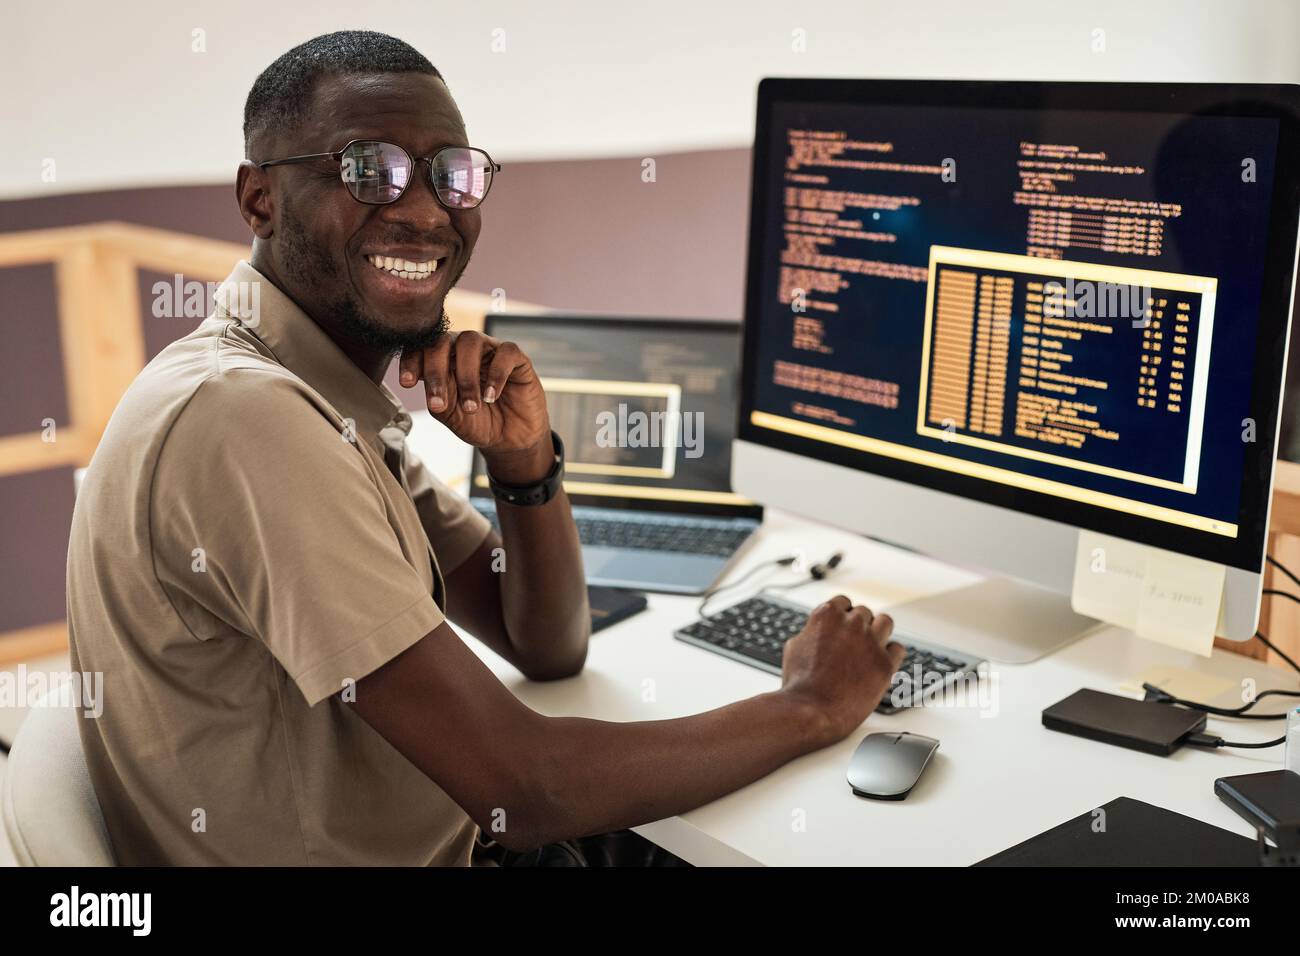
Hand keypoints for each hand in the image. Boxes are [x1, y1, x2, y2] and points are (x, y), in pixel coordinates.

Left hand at [399, 331, 551, 476]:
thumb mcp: (450, 415)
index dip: (412, 360)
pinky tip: (491, 396)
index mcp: (443, 359)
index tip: (406, 382)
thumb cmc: (476, 423)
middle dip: (435, 370)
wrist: (509, 440)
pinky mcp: (517, 359)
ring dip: (466, 375)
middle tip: (438, 404)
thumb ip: (437, 396)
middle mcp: (464, 349)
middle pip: (443, 340)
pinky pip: (505, 352)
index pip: (422, 347)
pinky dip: (496, 374)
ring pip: (471, 341)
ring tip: (471, 406)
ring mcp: (491, 351)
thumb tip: (429, 383)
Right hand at [780, 595, 903, 745]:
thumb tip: (816, 632)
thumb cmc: (799, 685)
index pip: (844, 602)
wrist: (811, 711)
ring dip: (879, 632)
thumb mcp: (794, 647)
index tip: (843, 626)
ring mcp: (871, 642)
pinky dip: (891, 654)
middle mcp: (852, 624)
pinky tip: (882, 662)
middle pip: (864, 613)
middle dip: (859, 626)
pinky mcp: (885, 664)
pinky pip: (898, 649)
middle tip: (854, 644)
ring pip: (886, 622)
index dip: (843, 616)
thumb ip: (811, 632)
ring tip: (873, 647)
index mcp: (827, 615)